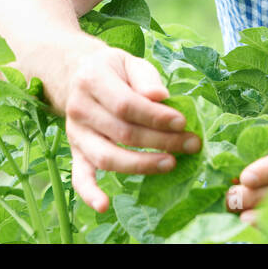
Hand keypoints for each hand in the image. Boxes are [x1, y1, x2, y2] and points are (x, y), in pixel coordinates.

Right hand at [60, 45, 202, 213]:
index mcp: (92, 80)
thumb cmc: (112, 70)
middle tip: (191, 144)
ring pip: (107, 157)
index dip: (156, 117)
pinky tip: (104, 206)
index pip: (126, 105)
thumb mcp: (129, 62)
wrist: (77, 75)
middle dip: (161, 141)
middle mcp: (79, 109)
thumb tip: (161, 97)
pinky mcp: (76, 152)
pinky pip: (80, 176)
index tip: (183, 122)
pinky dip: (89, 193)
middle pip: (122, 133)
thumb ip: (146, 78)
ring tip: (171, 164)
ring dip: (142, 165)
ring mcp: (76, 133)